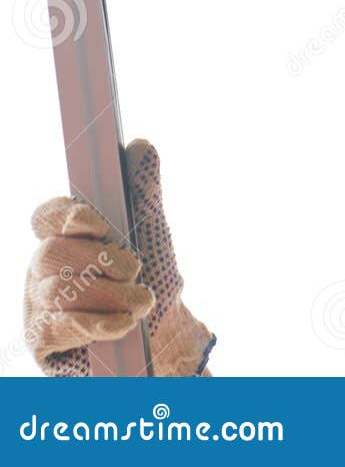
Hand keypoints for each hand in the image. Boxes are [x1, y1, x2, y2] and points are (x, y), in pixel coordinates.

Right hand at [22, 139, 214, 375]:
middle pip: (50, 254)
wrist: (164, 334)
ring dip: (108, 296)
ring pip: (55, 293)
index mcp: (67, 237)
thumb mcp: (152, 232)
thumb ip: (143, 192)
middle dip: (98, 261)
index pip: (46, 217)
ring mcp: (38, 305)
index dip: (65, 216)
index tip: (99, 224)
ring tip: (141, 302)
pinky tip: (121, 324)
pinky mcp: (42, 341)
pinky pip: (55, 328)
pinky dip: (95, 323)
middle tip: (134, 270)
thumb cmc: (152, 278)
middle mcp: (44, 269)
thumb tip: (141, 145)